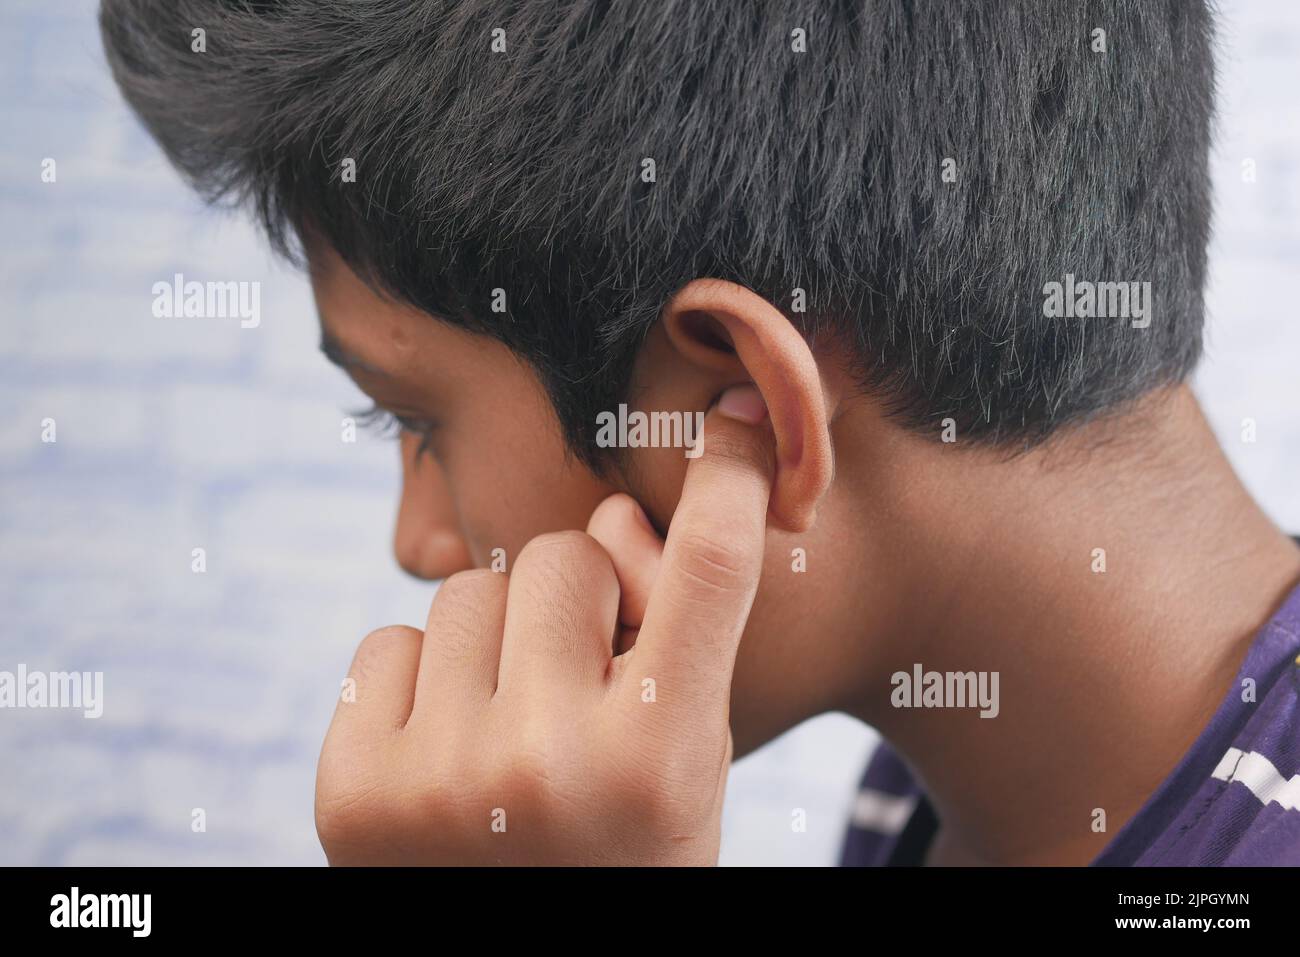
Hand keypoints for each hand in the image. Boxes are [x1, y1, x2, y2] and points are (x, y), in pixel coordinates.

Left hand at [315, 386, 773, 864]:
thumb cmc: (623, 847)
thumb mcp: (688, 760)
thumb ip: (674, 637)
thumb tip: (614, 513)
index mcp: (662, 759)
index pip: (709, 568)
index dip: (730, 475)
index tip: (732, 414)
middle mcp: (551, 764)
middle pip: (560, 557)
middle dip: (575, 604)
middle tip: (580, 685)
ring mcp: (440, 780)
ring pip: (467, 590)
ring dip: (497, 640)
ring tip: (511, 732)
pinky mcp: (351, 790)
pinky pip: (387, 641)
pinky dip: (420, 681)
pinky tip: (444, 752)